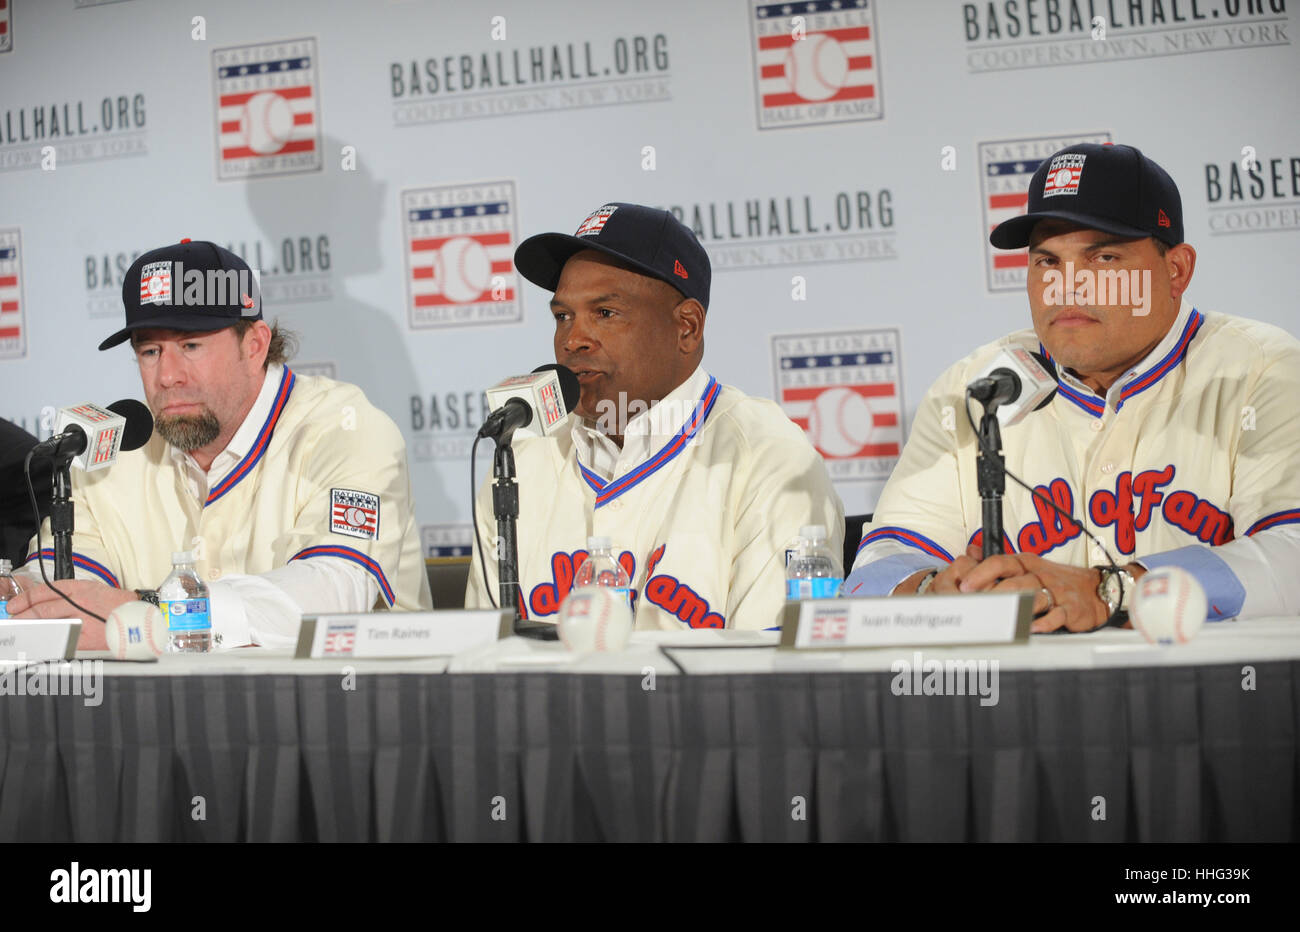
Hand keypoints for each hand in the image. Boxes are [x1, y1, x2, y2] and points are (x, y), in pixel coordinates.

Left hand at [6, 581, 137, 649]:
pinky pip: (61, 639)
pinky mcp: (86, 637)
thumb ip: (68, 594)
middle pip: (43, 608)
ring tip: (24, 630)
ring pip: (49, 623)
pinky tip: (41, 642)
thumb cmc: (116, 604)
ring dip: (32, 628)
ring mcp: (82, 619)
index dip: (25, 599)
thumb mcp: (92, 589)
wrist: (137, 617)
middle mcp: (79, 602)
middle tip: (14, 620)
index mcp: (80, 588)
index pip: (45, 591)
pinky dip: (48, 640)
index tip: (15, 605)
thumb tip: (44, 604)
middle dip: (24, 615)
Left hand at [958, 547, 1107, 632]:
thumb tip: (970, 551)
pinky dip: (1044, 623)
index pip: (1000, 562)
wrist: (1094, 590)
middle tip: (975, 608)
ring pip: (1033, 597)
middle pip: (1013, 582)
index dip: (980, 573)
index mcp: (1026, 563)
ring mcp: (1056, 592)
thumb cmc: (1055, 580)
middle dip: (992, 595)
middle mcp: (1040, 575)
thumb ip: (998, 561)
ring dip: (1014, 608)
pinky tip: (1031, 628)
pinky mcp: (1070, 609)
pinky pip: (1056, 615)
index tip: (964, 587)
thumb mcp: (1027, 565)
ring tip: (996, 619)